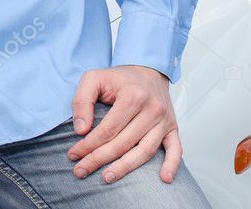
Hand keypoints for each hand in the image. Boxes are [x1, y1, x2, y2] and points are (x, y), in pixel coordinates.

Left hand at [66, 65, 180, 186]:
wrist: (148, 71)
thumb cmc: (119, 78)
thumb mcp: (94, 78)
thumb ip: (82, 100)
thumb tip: (81, 130)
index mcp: (132, 96)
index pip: (108, 129)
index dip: (88, 145)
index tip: (73, 154)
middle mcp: (151, 109)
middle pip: (123, 143)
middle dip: (99, 159)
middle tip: (80, 170)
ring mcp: (164, 120)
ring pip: (144, 151)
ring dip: (125, 168)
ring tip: (106, 177)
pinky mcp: (173, 128)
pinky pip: (176, 149)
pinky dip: (172, 165)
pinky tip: (164, 178)